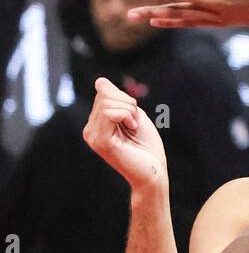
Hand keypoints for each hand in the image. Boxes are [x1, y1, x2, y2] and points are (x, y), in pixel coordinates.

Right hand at [83, 77, 167, 191]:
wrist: (154, 171)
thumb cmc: (146, 145)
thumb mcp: (133, 114)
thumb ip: (116, 98)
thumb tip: (99, 81)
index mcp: (96, 123)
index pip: (104, 91)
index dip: (125, 97)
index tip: (133, 116)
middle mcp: (90, 130)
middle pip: (105, 94)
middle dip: (128, 103)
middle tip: (135, 123)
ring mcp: (93, 136)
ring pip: (107, 102)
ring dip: (130, 110)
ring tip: (134, 128)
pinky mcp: (101, 142)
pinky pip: (110, 113)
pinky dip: (127, 115)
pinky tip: (132, 128)